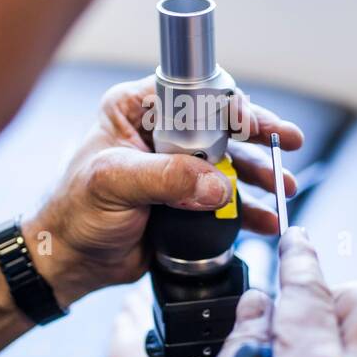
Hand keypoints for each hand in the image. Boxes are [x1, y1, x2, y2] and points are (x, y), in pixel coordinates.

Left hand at [26, 76, 302, 305]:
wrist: (69, 261)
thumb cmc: (73, 213)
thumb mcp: (114, 184)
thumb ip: (166, 179)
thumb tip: (216, 184)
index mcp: (137, 112)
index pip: (194, 95)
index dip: (231, 106)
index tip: (259, 123)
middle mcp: (159, 135)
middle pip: (221, 127)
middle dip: (258, 139)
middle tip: (287, 147)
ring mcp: (173, 168)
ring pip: (229, 162)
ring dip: (259, 176)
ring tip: (283, 189)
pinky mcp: (183, 200)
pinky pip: (223, 198)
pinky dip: (248, 208)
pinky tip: (265, 220)